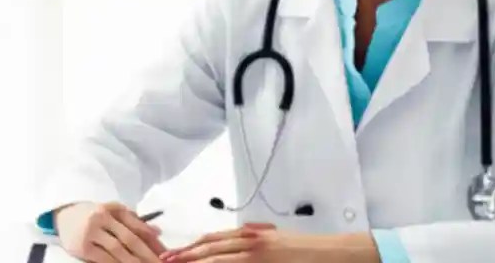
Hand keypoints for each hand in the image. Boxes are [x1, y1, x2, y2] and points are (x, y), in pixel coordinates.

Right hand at [55, 201, 166, 262]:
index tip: (166, 255)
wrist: (61, 215)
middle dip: (148, 255)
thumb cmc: (92, 215)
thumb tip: (157, 231)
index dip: (154, 242)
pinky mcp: (82, 246)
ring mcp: (91, 232)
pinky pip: (104, 259)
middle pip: (130, 239)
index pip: (138, 226)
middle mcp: (102, 217)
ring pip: (118, 251)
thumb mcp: (112, 212)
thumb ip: (133, 220)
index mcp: (113, 208)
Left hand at [160, 224, 378, 262]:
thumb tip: (232, 247)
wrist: (330, 253)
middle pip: (209, 248)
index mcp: (249, 234)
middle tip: (164, 262)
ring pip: (217, 259)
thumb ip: (251, 243)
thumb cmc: (302, 250)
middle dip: (185, 256)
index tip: (173, 254)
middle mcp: (249, 241)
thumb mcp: (272, 242)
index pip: (212, 239)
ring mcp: (256, 254)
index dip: (191, 247)